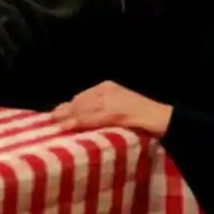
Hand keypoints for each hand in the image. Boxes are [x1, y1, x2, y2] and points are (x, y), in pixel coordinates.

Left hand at [51, 81, 172, 136]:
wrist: (164, 119)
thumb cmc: (143, 117)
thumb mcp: (119, 109)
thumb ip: (102, 110)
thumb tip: (80, 118)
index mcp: (109, 87)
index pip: (82, 96)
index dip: (68, 106)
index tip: (55, 113)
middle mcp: (108, 90)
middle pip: (80, 101)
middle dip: (65, 110)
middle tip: (50, 119)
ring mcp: (113, 100)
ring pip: (84, 108)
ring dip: (68, 117)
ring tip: (55, 124)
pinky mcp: (117, 112)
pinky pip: (94, 117)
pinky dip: (80, 121)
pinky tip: (69, 126)